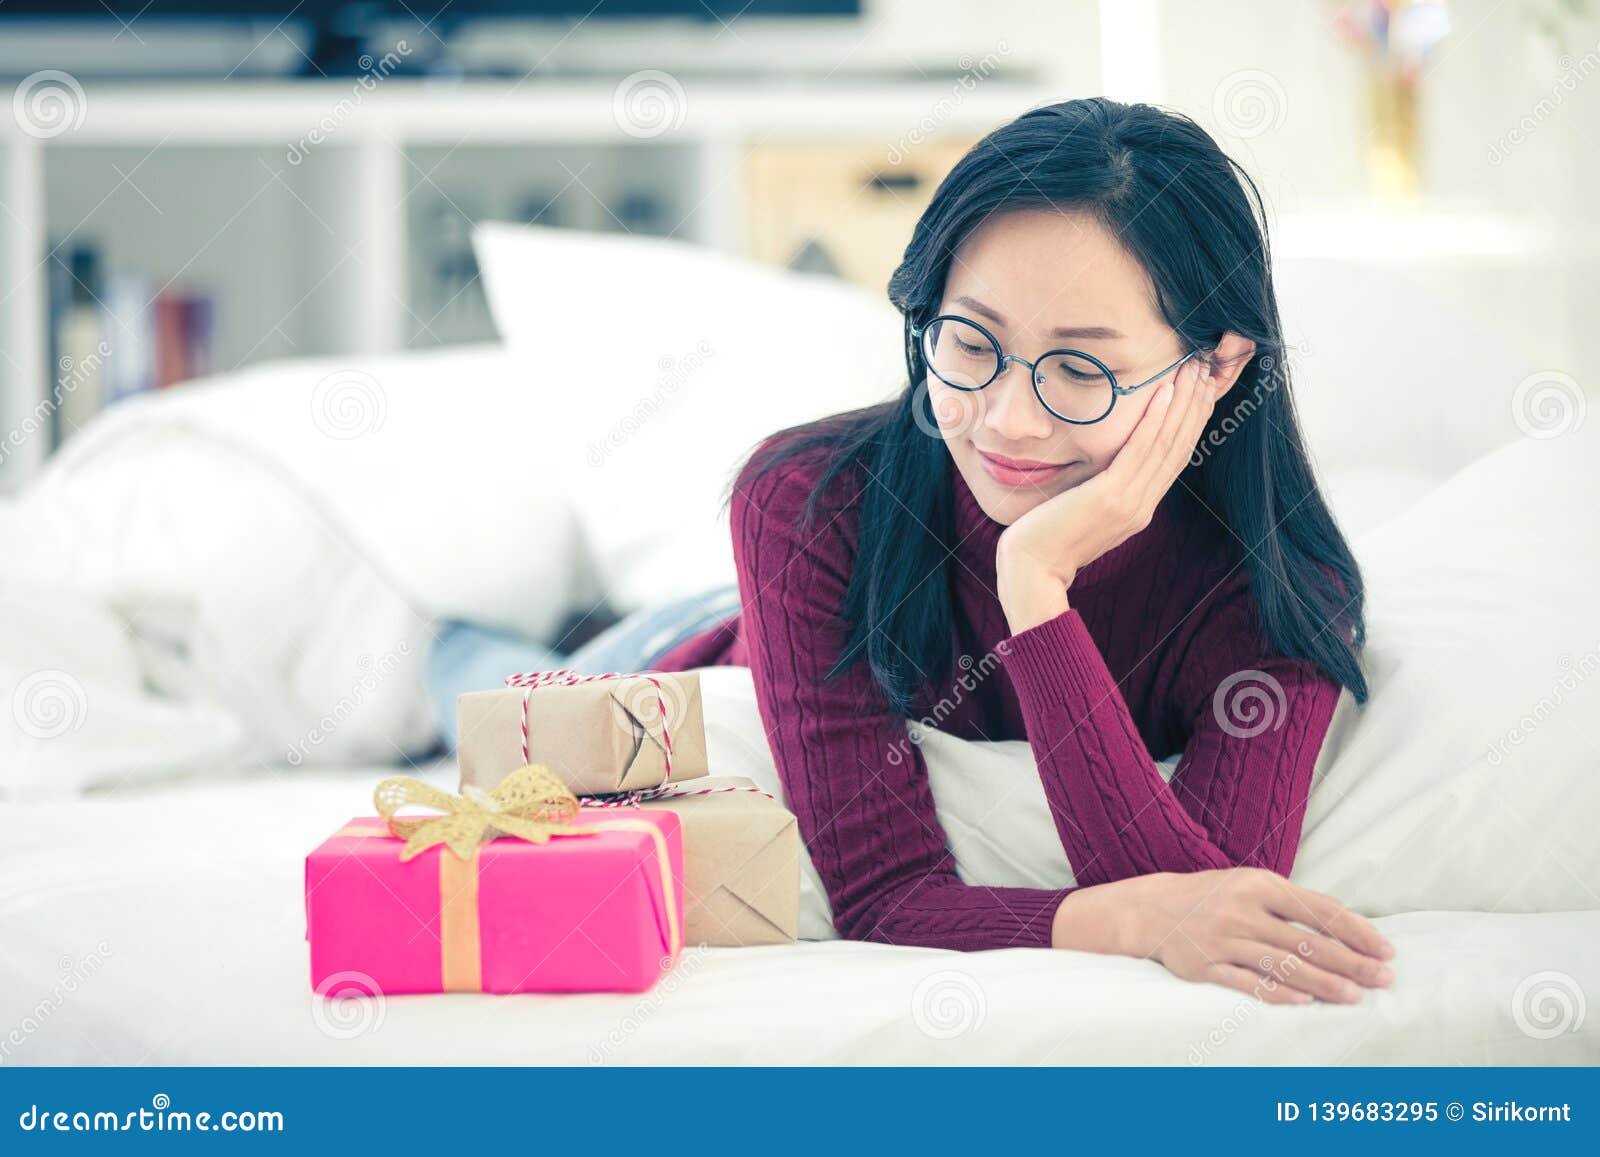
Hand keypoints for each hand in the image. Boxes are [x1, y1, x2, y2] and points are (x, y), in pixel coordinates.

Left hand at [995, 355, 1223, 633]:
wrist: (1032, 572)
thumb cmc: (1048, 541)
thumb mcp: (1087, 513)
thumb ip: (1106, 492)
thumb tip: (1109, 470)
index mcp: (1140, 508)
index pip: (1175, 458)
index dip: (1192, 421)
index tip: (1202, 388)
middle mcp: (1142, 504)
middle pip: (1180, 447)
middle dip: (1196, 405)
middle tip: (1208, 367)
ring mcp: (1130, 502)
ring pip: (1167, 444)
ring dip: (1183, 403)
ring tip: (1194, 369)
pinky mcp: (1110, 498)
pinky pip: (1140, 452)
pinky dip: (1156, 420)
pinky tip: (1165, 392)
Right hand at [1051, 868, 1395, 1004]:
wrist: (1151, 909)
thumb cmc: (1214, 896)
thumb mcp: (1250, 885)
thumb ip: (1291, 904)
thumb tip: (1346, 932)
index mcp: (1258, 884)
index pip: (1319, 909)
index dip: (1356, 931)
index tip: (1386, 950)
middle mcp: (1241, 910)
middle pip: (1306, 942)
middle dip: (1350, 962)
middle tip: (1383, 979)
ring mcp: (1221, 939)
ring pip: (1282, 966)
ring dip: (1323, 984)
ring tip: (1354, 997)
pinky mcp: (1203, 967)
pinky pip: (1246, 982)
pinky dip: (1277, 994)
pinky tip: (1305, 1003)